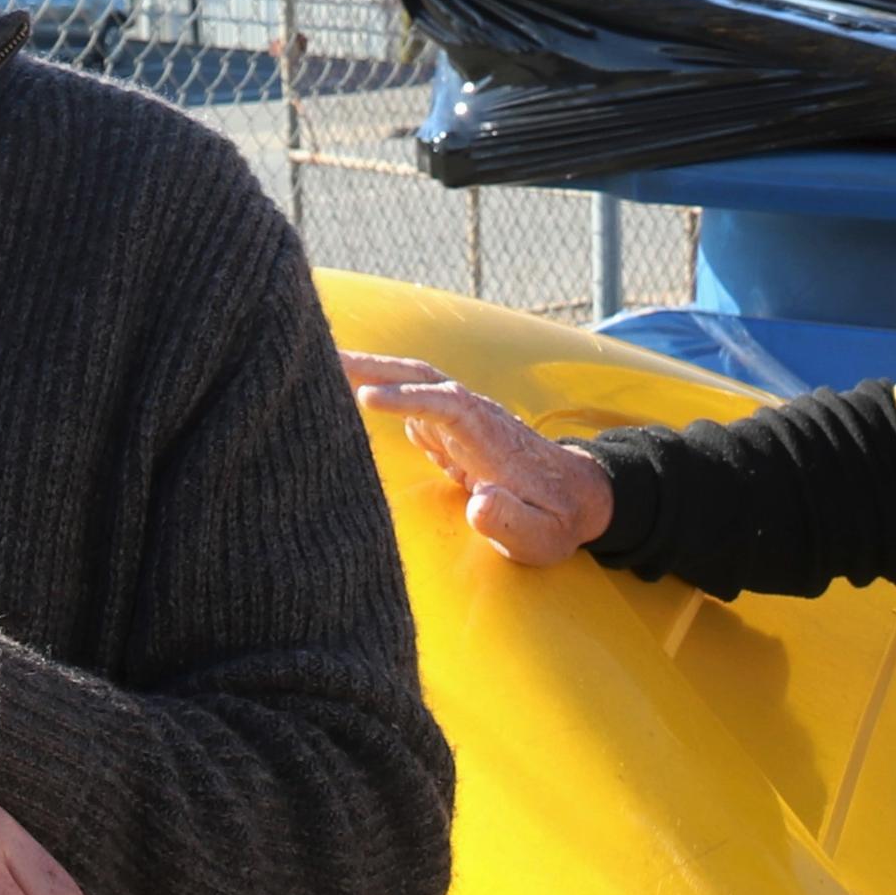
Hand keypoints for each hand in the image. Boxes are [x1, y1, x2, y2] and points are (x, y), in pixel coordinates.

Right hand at [347, 353, 613, 565]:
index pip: (447, 406)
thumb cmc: (555, 520)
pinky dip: (377, 389)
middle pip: (422, 377)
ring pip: (412, 382)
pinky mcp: (448, 429)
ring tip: (319, 362)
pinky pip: (409, 402)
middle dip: (376, 367)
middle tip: (323, 358)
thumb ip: (512, 522)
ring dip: (371, 370)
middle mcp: (473, 417)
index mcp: (491, 438)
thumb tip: (480, 503)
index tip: (368, 398)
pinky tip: (341, 389)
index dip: (408, 399)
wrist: (576, 497)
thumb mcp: (541, 536)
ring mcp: (459, 420)